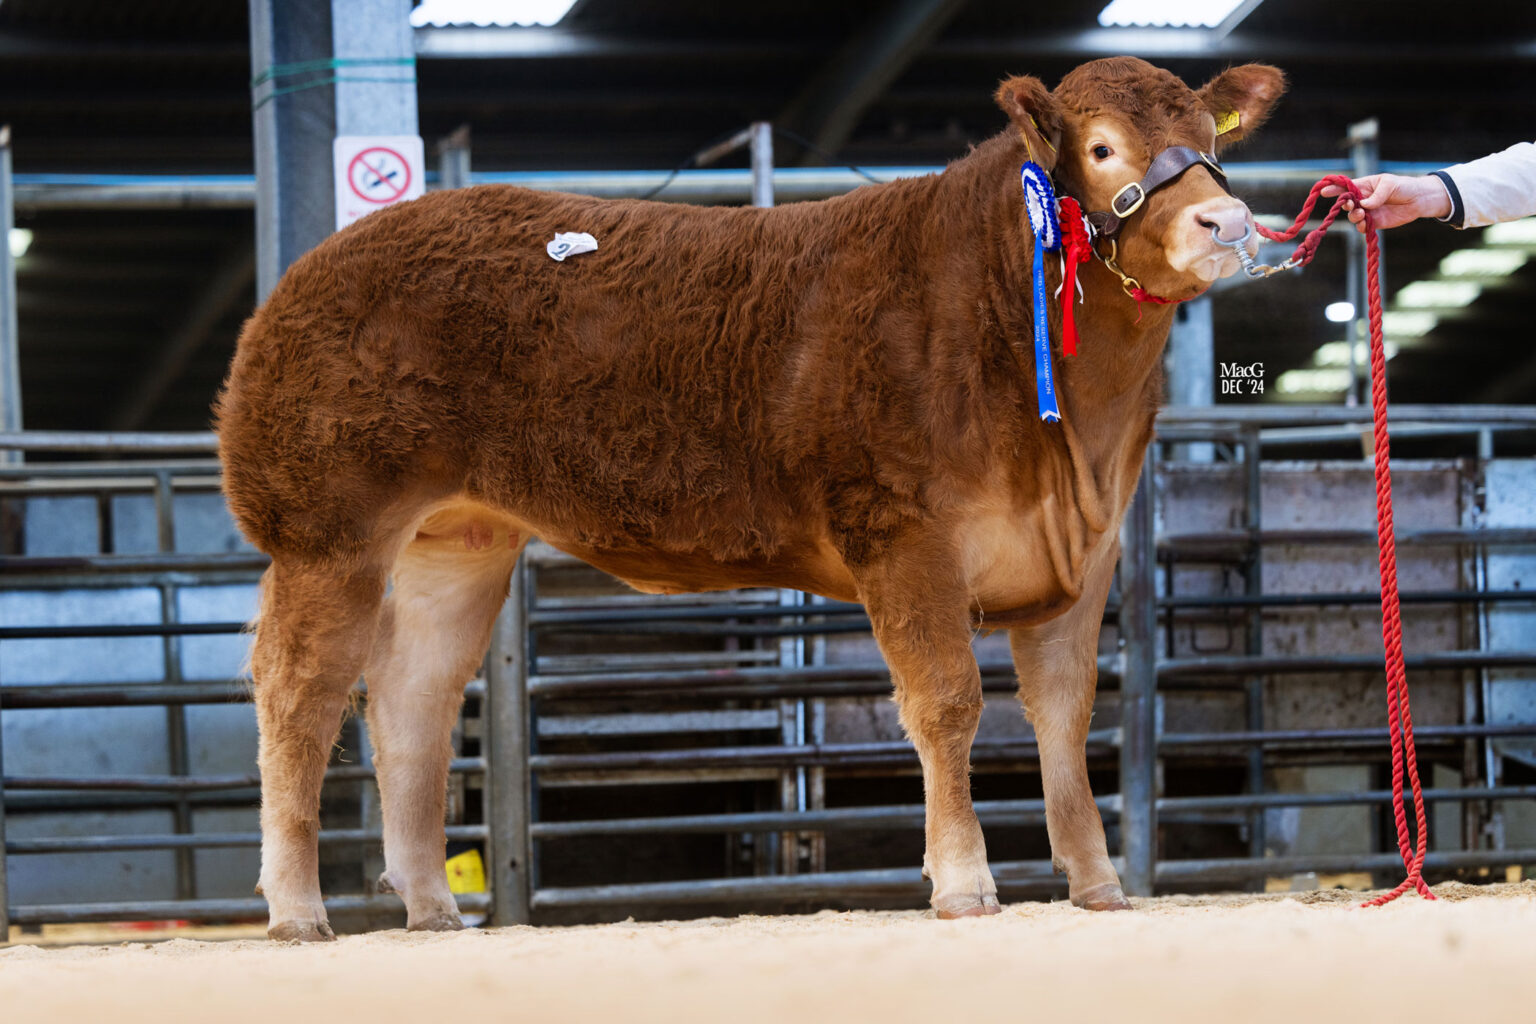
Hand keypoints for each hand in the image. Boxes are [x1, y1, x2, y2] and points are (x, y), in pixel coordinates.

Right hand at [1320, 173, 1452, 233]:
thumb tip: (1365, 205)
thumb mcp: (1390, 184)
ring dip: (1353, 216)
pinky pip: (1361, 227)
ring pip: (1352, 216)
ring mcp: (1367, 211)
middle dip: (1345, 204)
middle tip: (1351, 205)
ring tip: (1361, 214)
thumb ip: (1376, 194)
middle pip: (1346, 203)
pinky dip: (1360, 226)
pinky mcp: (1374, 223)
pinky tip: (1364, 223)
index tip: (1324, 191)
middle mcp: (1363, 199)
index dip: (1334, 189)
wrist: (1419, 200)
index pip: (1346, 187)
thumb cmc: (1403, 186)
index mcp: (1364, 186)